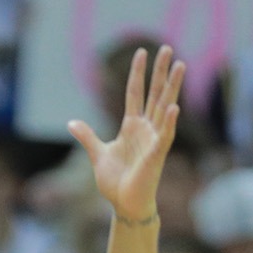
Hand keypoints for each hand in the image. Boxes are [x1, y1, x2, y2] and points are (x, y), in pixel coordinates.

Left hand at [68, 47, 185, 222]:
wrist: (124, 205)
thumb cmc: (115, 182)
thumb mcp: (98, 154)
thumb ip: (88, 136)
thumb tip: (72, 123)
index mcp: (131, 126)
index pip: (135, 92)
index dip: (137, 73)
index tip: (141, 52)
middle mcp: (146, 129)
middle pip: (154, 93)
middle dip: (160, 71)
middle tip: (167, 47)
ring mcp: (153, 140)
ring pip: (165, 107)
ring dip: (172, 87)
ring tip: (180, 65)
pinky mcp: (156, 155)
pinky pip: (165, 135)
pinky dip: (169, 122)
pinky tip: (175, 106)